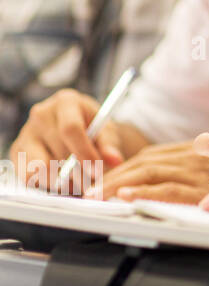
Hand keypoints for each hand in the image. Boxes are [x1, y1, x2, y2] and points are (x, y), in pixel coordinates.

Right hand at [8, 89, 127, 188]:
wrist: (79, 129)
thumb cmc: (95, 127)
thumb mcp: (107, 131)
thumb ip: (110, 145)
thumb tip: (114, 159)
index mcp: (66, 102)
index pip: (71, 129)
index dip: (84, 153)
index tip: (96, 170)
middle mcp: (41, 113)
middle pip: (58, 150)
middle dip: (78, 171)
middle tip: (91, 180)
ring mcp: (26, 132)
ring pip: (41, 166)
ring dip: (62, 180)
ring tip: (77, 180)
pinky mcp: (17, 150)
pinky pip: (28, 175)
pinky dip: (46, 183)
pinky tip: (61, 179)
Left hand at [87, 143, 208, 203]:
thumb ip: (182, 171)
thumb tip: (144, 184)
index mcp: (191, 151)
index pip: (148, 157)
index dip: (120, 169)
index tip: (100, 182)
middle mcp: (192, 157)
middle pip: (145, 163)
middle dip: (113, 178)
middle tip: (90, 193)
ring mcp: (197, 172)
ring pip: (151, 172)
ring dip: (119, 184)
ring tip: (98, 196)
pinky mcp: (201, 191)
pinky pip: (168, 189)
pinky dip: (145, 192)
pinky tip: (126, 196)